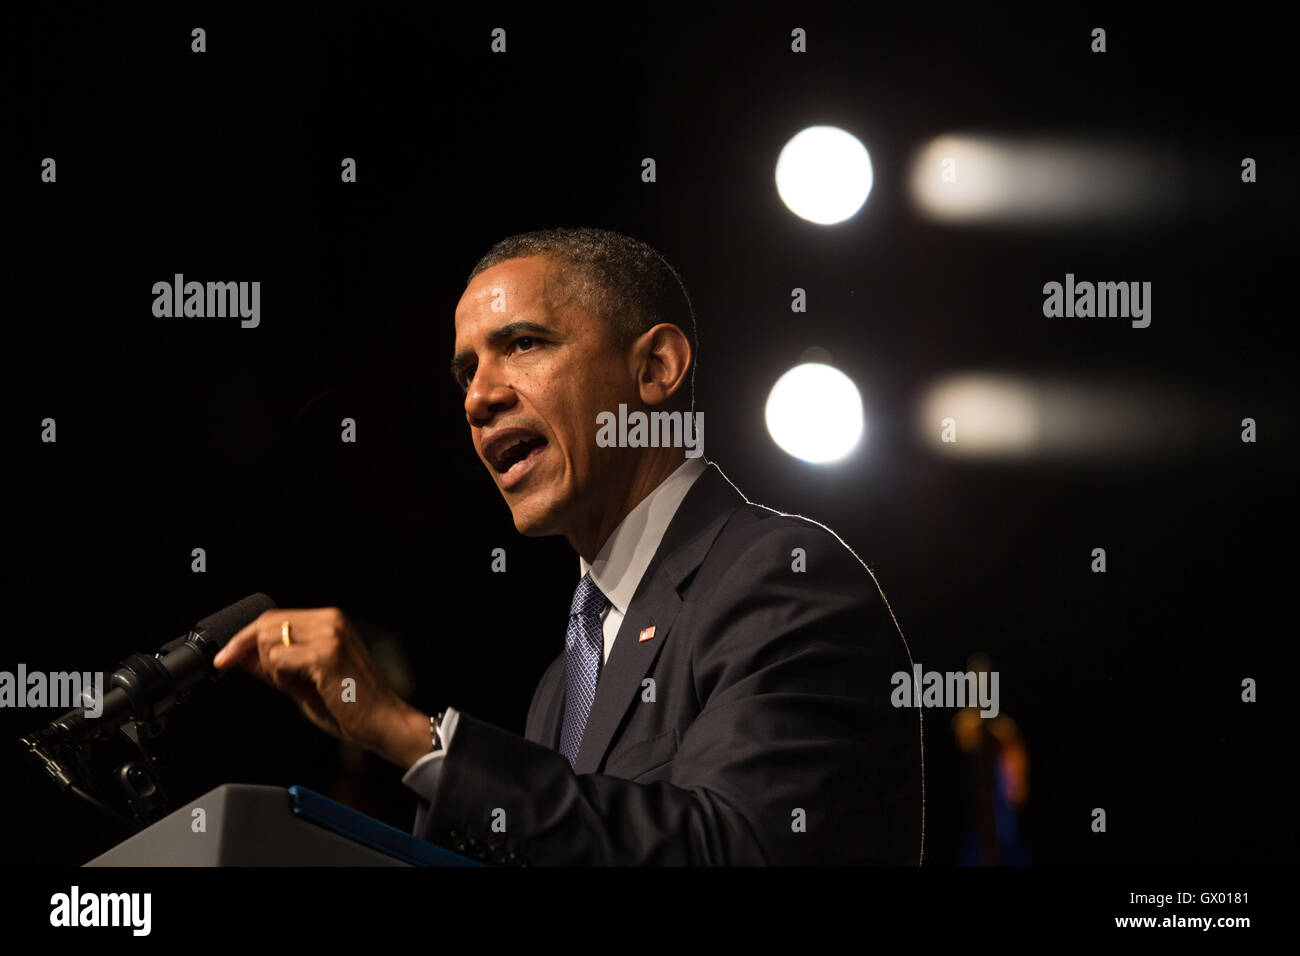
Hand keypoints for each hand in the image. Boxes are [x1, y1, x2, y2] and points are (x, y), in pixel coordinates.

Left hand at [213, 607, 430, 767]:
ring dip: (273, 671)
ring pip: (269, 642)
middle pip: (266, 625)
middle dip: (253, 655)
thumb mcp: (304, 681)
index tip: (223, 659)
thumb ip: (274, 665)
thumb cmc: (350, 704)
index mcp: (329, 620)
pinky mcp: (326, 654)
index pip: (273, 618)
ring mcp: (329, 634)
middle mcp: (331, 620)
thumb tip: (240, 657)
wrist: (382, 722)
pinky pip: (279, 660)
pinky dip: (283, 679)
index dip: (242, 639)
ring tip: (300, 687)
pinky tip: (306, 689)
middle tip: (273, 684)